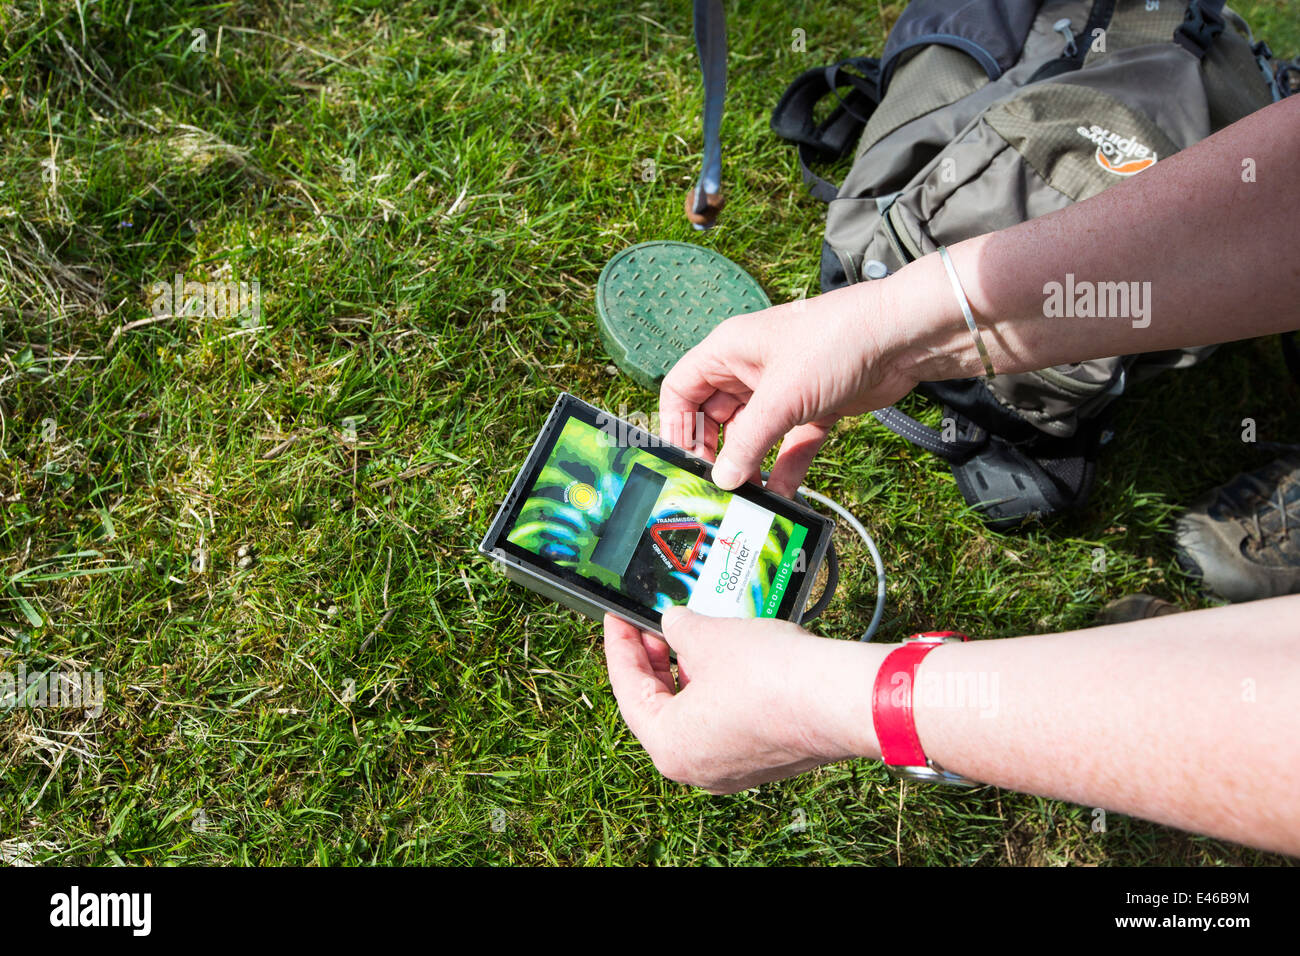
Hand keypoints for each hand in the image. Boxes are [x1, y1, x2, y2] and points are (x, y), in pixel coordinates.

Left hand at [603, 606, 883, 793]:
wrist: (840, 697)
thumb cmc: (771, 675)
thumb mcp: (709, 637)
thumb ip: (679, 628)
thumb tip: (673, 623)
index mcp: (670, 746)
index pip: (627, 690)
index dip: (620, 646)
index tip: (617, 619)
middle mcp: (697, 768)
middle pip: (659, 706)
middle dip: (654, 661)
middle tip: (652, 625)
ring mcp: (733, 767)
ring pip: (695, 714)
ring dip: (688, 673)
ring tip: (694, 633)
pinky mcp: (765, 757)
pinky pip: (726, 721)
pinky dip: (718, 689)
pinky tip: (728, 656)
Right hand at [658, 281, 920, 496]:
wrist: (902, 337)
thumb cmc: (834, 341)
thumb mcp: (781, 396)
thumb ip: (748, 442)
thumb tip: (723, 480)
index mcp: (728, 351)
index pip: (681, 390)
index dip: (675, 426)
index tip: (681, 463)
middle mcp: (750, 369)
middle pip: (714, 418)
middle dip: (714, 454)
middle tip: (715, 488)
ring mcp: (783, 389)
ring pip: (753, 435)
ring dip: (749, 465)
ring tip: (745, 500)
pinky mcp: (814, 407)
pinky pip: (789, 444)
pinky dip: (784, 467)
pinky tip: (780, 495)